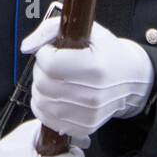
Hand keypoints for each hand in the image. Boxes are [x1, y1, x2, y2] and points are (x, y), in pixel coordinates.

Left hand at [20, 14, 154, 138]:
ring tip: (54, 78)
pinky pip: (47, 118)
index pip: (50, 63)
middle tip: (52, 64)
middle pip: (43, 84)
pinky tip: (55, 94)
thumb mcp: (86, 29)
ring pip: (41, 102)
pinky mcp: (84, 127)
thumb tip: (26, 47)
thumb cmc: (106, 52)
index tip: (52, 50)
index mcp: (95, 67)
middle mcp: (93, 94)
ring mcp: (89, 114)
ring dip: (40, 87)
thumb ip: (50, 30)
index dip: (44, 53)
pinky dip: (44, 105)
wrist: (129, 79)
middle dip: (40, 70)